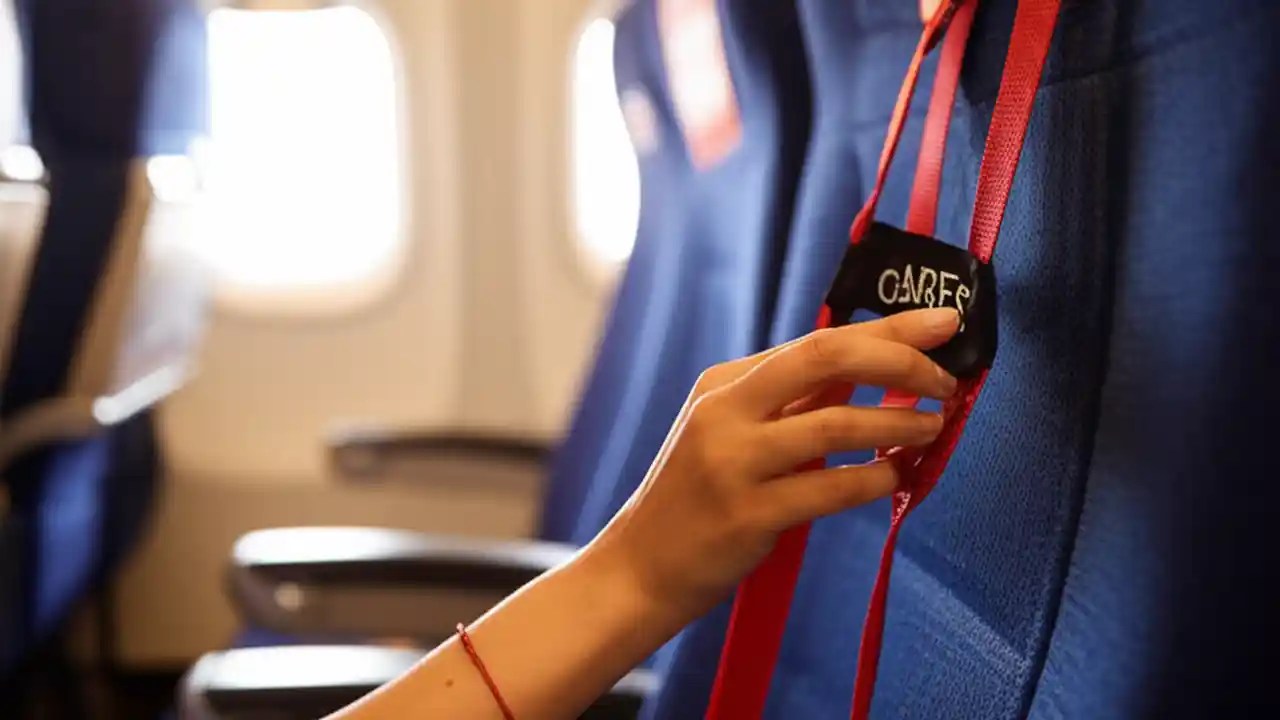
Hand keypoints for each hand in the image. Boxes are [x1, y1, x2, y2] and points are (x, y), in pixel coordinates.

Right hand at [590, 307, 959, 622]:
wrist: (641, 567)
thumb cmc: (697, 498)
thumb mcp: (729, 434)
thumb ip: (790, 403)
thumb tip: (873, 372)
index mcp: (723, 383)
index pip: (817, 341)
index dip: (886, 329)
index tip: (940, 322)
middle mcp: (723, 412)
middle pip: (826, 359)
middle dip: (899, 362)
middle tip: (945, 379)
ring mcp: (732, 463)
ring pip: (836, 425)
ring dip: (898, 425)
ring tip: (933, 428)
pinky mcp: (747, 516)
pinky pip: (830, 488)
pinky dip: (873, 479)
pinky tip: (894, 477)